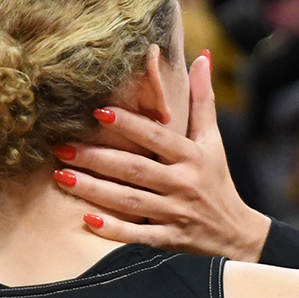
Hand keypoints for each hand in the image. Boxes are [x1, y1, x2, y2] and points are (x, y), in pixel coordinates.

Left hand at [57, 53, 271, 261]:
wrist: (237, 235)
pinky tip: (87, 221)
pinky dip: (114, 231)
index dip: (129, 125)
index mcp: (192, 157)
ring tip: (61, 176)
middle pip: (135, 169)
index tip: (98, 113)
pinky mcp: (171, 241)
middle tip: (62, 147)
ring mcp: (176, 214)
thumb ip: (203, 100)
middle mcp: (184, 184)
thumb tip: (201, 57)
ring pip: (130, 201)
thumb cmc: (218, 181)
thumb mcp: (213, 141)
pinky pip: (139, 236)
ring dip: (95, 190)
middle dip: (97, 158)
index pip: (156, 137)